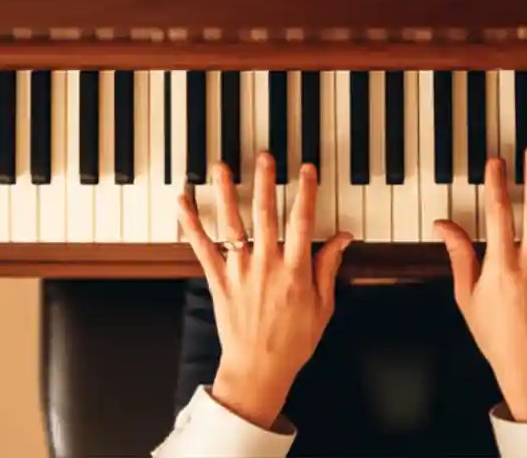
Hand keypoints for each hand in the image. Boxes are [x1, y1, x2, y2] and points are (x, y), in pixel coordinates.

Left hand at [179, 153, 352, 428]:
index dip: (306, 192)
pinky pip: (202, 248)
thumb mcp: (323, 306)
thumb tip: (343, 238)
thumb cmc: (293, 342)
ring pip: (232, 224)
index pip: (302, 222)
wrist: (258, 369)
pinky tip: (184, 201)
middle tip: (264, 156)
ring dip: (227, 192)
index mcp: (295, 271)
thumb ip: (329, 267)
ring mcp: (240, 271)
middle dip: (265, 182)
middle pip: (265, 214)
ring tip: (222, 166)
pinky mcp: (218, 280)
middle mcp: (266, 265)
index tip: (306, 169)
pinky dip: (191, 224)